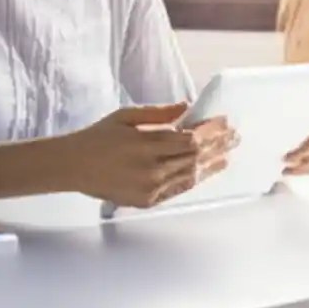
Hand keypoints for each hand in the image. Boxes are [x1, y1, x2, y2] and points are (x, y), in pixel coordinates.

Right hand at [70, 103, 236, 208]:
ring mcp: (150, 188)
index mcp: (145, 144)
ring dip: (211, 165)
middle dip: (218, 146)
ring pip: (190, 176)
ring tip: (227, 156)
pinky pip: (178, 190)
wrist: (73, 166)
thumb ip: (157, 113)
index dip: (211, 132)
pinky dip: (194, 179)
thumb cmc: (97, 137)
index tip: (225, 123)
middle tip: (235, 138)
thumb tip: (186, 107)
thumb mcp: (125, 116)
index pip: (190, 139)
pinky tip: (204, 171)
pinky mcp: (147, 201)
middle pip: (195, 158)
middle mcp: (151, 169)